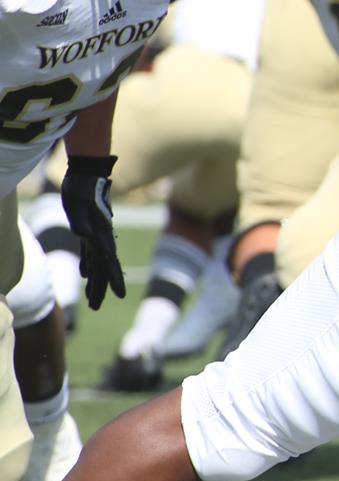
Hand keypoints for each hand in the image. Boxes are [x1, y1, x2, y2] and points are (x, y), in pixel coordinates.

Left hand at [60, 154, 125, 310]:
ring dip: (94, 281)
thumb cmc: (81, 186)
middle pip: (103, 268)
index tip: (119, 296)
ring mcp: (96, 235)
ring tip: (91, 300)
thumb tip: (85, 235)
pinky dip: (88, 265)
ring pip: (96, 263)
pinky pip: (89, 253)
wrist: (87, 172)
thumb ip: (82, 219)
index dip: (113, 279)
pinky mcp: (88, 230)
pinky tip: (84, 274)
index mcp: (101, 234)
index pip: (109, 261)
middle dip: (100, 288)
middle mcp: (102, 238)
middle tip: (95, 308)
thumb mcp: (78, 202)